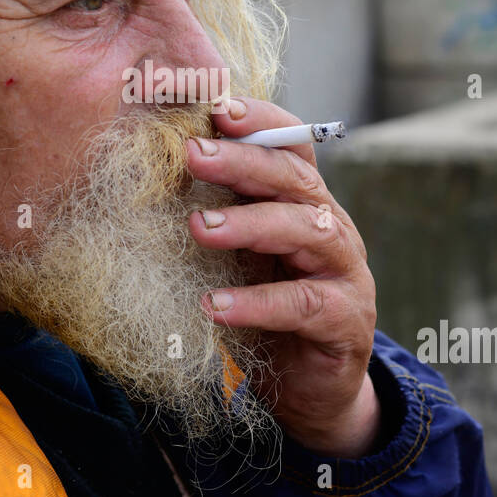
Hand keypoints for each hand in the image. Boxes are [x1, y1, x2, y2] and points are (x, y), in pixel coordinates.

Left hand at [186, 96, 380, 457]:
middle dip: (243, 161)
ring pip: (307, 231)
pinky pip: (303, 305)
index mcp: (303, 202)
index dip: (261, 120)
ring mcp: (345, 273)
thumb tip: (150, 171)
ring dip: (250, 224)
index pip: (292, 146)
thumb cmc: (262, 311)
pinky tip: (216, 305)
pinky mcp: (346, 321)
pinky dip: (258, 303)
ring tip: (199, 229)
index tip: (216, 107)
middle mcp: (331, 227)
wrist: (307, 389)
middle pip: (295, 180)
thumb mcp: (237, 256)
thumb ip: (215, 215)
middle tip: (192, 155)